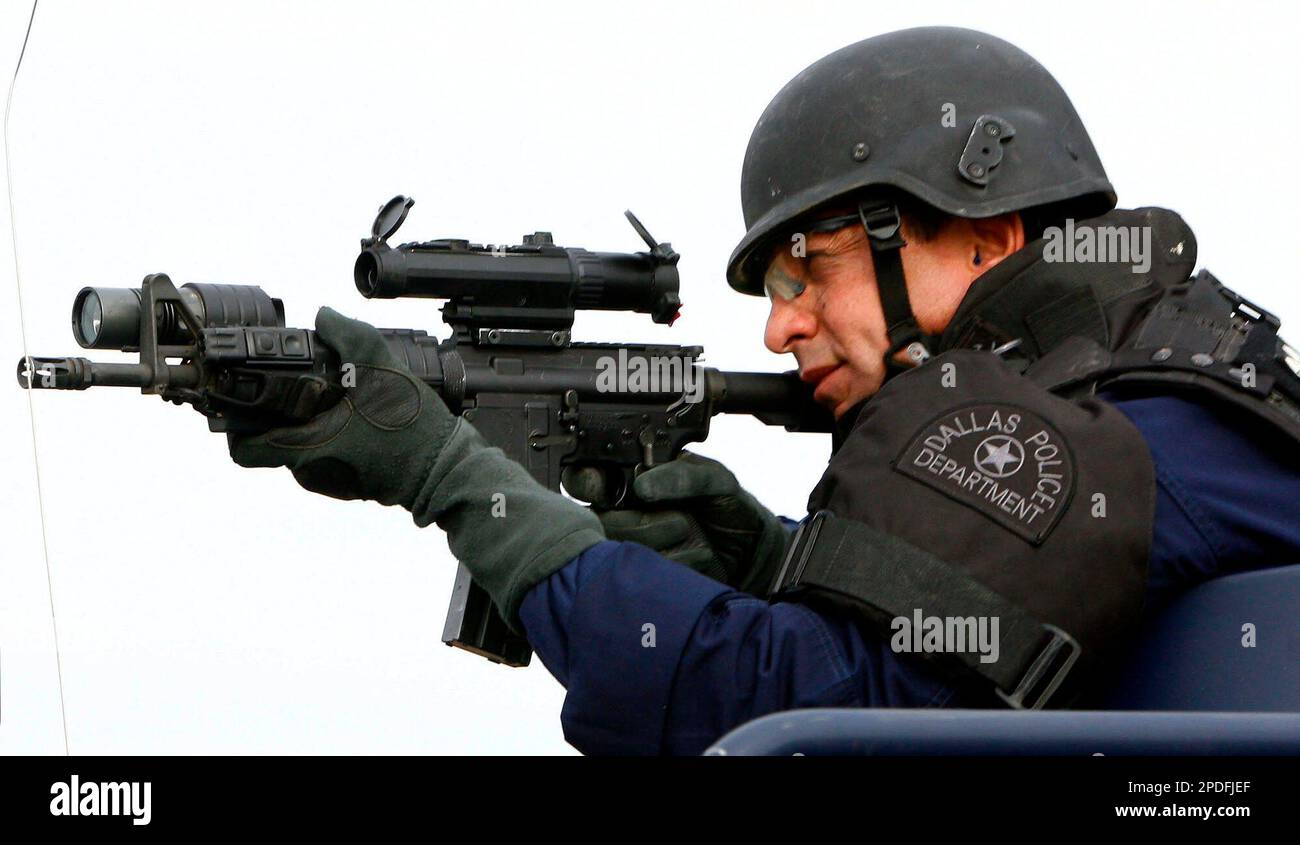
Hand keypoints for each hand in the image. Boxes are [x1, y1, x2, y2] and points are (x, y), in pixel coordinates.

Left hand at [229, 307, 604, 630]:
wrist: (451, 472)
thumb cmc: (415, 433)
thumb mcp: (381, 370)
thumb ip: (348, 336)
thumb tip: (324, 316)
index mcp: (308, 448)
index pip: (243, 449)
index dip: (234, 423)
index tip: (241, 399)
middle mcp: (313, 471)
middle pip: (274, 439)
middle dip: (284, 411)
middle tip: (304, 384)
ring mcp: (333, 480)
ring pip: (304, 445)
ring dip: (313, 421)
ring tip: (341, 396)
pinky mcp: (353, 482)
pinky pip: (329, 453)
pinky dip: (335, 433)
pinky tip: (360, 415)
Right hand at [565, 453, 790, 593]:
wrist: (755, 553)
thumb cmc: (729, 509)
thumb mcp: (715, 479)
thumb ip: (682, 474)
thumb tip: (642, 485)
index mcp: (632, 482)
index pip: (586, 480)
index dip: (587, 482)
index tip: (606, 486)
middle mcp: (624, 515)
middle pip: (599, 520)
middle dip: (640, 519)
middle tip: (678, 516)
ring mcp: (632, 549)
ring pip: (620, 546)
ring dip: (661, 537)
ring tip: (690, 529)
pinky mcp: (645, 578)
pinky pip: (644, 571)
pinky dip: (677, 561)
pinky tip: (697, 554)